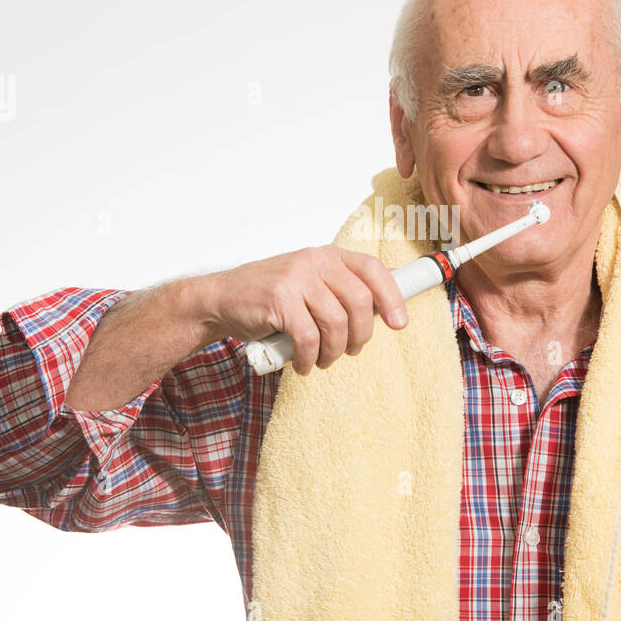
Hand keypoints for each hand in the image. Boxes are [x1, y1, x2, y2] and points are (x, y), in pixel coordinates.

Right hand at [201, 246, 408, 374]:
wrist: (221, 299)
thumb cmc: (271, 297)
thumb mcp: (310, 283)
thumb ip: (342, 287)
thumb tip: (386, 300)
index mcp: (327, 256)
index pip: (373, 269)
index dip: (392, 297)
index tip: (399, 323)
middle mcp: (314, 261)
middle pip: (359, 301)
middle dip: (361, 335)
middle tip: (351, 351)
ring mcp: (295, 279)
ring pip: (336, 323)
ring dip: (334, 351)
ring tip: (323, 360)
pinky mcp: (278, 301)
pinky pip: (309, 338)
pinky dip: (310, 358)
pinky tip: (303, 364)